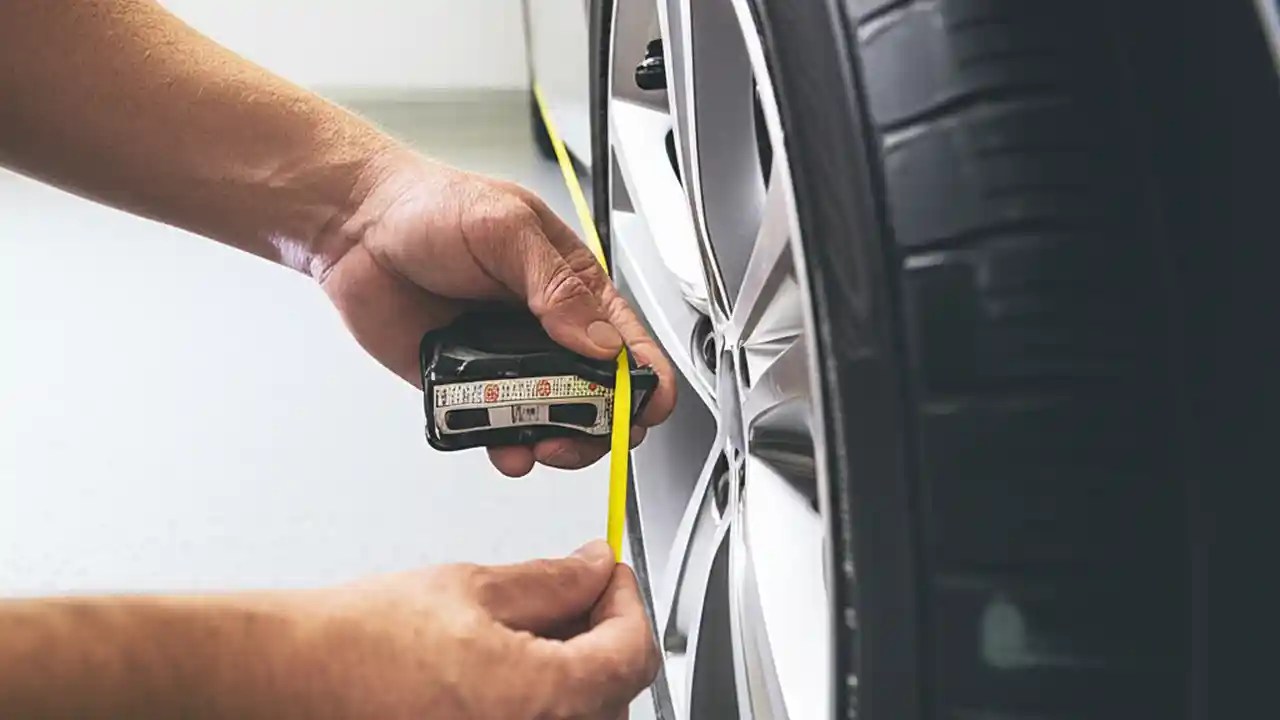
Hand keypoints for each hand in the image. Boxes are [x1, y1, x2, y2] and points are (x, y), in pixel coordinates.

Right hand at [301, 541, 658, 718]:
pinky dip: (540, 696)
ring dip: (575, 668)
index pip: (633, 651)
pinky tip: (509, 662)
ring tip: (535, 625)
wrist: (293, 676)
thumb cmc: (362, 641)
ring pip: (581, 713)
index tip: (611, 577)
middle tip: (578, 592)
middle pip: (614, 690)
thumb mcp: (474, 586)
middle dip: (603, 633)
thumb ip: (553, 580)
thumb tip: (594, 567)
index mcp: (543, 697)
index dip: (629, 603)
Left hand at [317, 149, 675, 475]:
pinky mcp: (465, 385)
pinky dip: (505, 447)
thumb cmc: (431, 206)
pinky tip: (506, 449)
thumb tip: (602, 343)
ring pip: (551, 419)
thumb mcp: (508, 229)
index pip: (628, 341)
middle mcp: (546, 329)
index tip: (648, 409)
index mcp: (572, 288)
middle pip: (598, 394)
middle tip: (583, 431)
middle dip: (601, 423)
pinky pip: (494, 428)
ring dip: (555, 440)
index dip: (648, 380)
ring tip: (540, 443)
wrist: (355, 226)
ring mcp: (508, 361)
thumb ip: (558, 287)